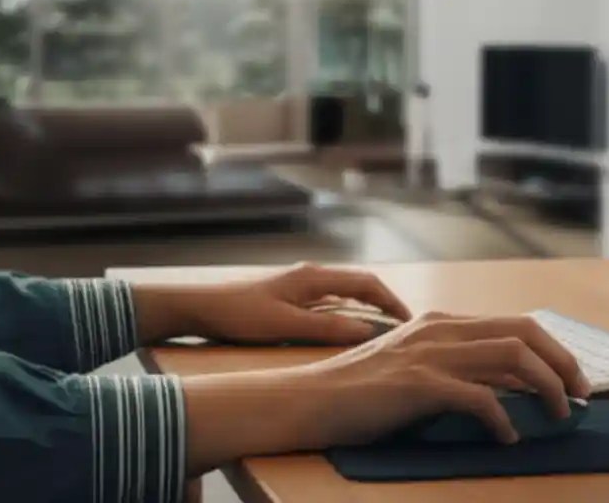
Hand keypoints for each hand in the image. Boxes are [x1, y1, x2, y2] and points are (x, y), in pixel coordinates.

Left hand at [134, 263, 411, 345]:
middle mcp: (312, 275)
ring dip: (367, 308)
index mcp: (314, 278)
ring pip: (346, 293)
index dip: (393, 302)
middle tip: (404, 328)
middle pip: (361, 284)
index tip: (410, 322)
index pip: (368, 284)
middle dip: (386, 304)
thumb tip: (368, 333)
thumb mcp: (285, 326)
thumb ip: (327, 329)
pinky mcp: (290, 294)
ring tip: (383, 331)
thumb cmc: (238, 315)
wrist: (197, 307)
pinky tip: (348, 329)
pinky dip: (349, 312)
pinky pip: (331, 300)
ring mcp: (300, 283)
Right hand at [182, 322, 587, 474]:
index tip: (572, 379)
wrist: (305, 401)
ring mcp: (429, 354)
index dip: (552, 350)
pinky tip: (508, 437)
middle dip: (562, 362)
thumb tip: (504, 393)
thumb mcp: (412, 370)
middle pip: (524, 332)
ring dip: (545, 386)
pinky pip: (476, 396)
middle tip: (581, 394)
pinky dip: (501, 417)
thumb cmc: (356, 394)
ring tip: (559, 414)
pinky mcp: (416, 384)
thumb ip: (452, 370)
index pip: (515, 324)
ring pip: (511, 356)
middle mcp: (440, 329)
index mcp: (441, 323)